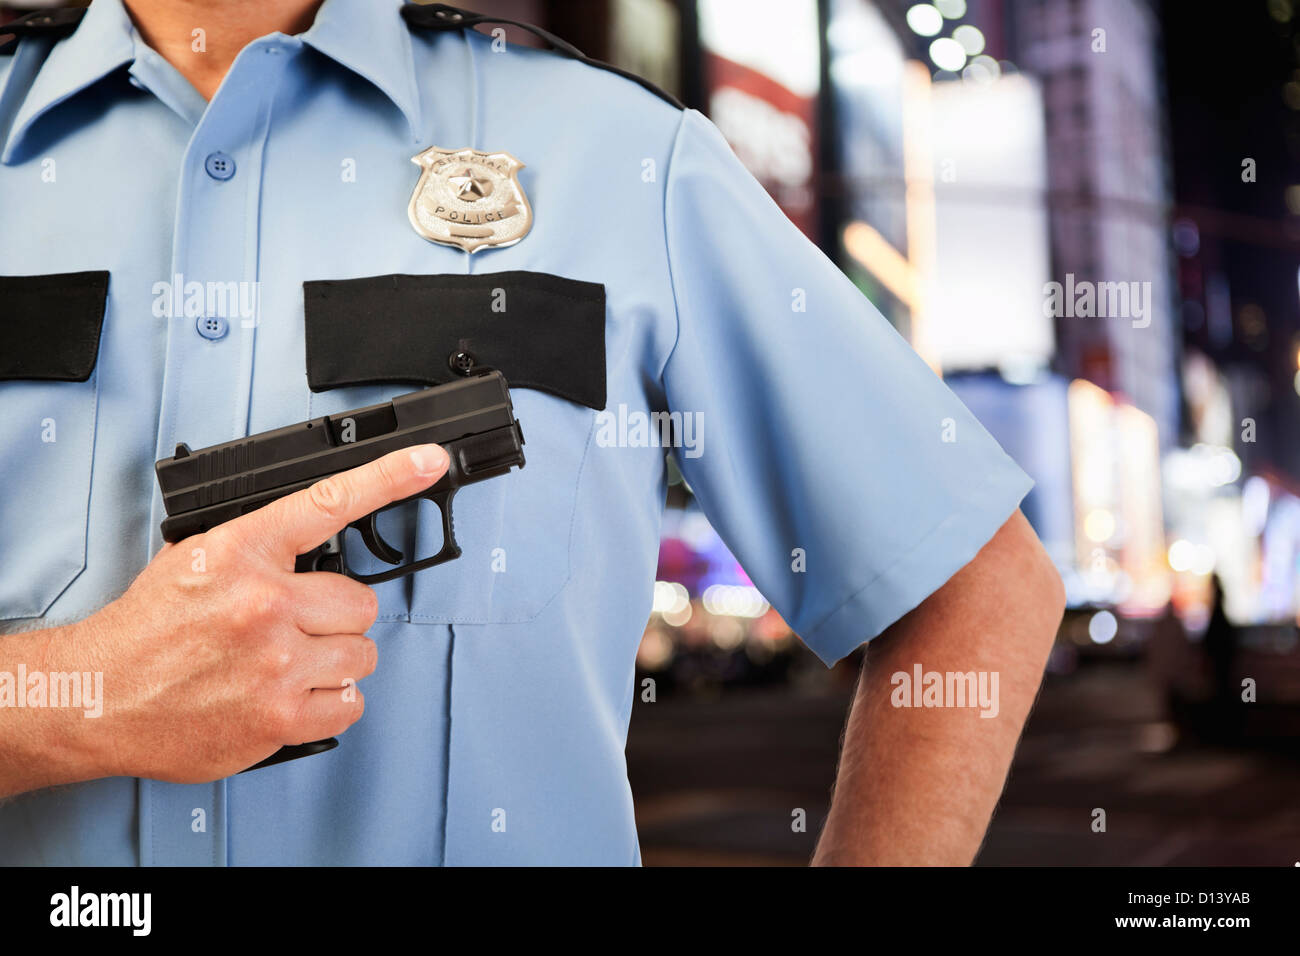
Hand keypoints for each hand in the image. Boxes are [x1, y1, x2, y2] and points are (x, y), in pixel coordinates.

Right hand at [61, 443, 449, 782]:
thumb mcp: (198, 559)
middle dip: (337, 618)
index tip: (429, 461)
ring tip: (287, 665)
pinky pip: (350, 703)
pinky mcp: (280, 718)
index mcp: (243, 552)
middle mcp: (265, 604)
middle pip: (362, 603)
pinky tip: (292, 696)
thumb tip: (318, 541)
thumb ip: (260, 547)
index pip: (329, 502)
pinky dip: (329, 703)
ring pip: (362, 654)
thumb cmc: (148, 631)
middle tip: (297, 628)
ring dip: (334, 662)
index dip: (389, 477)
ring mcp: (277, 664)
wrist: (97, 697)